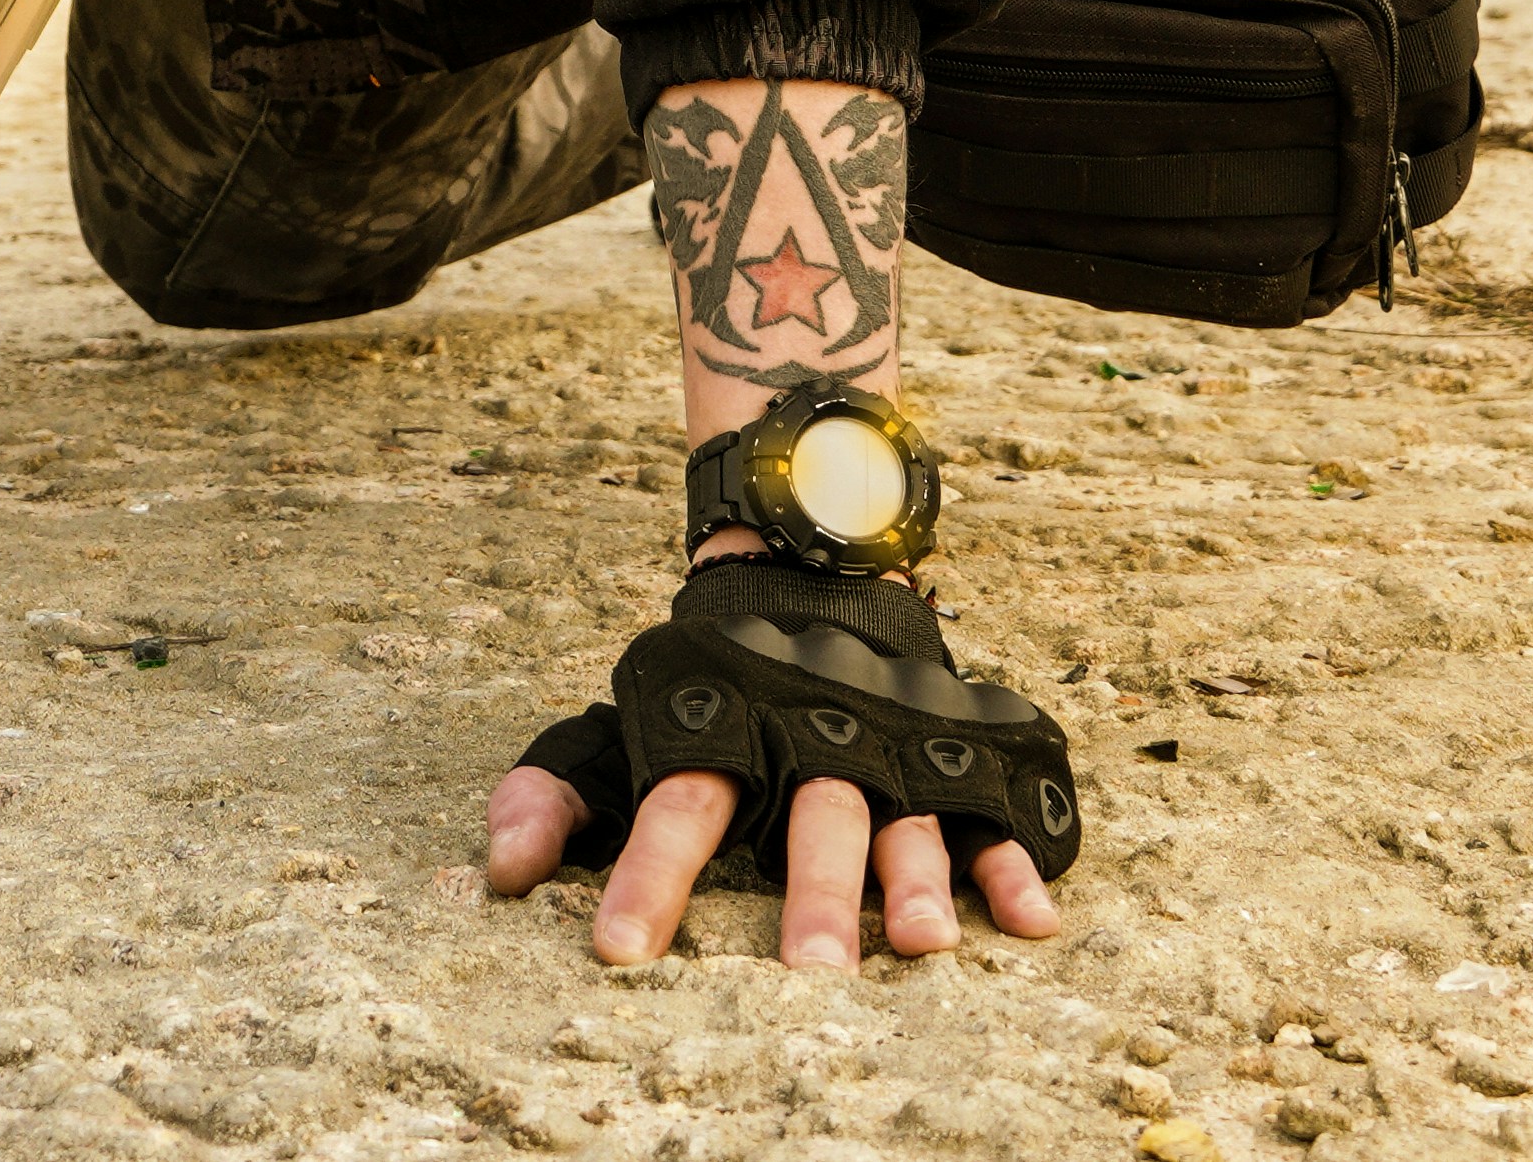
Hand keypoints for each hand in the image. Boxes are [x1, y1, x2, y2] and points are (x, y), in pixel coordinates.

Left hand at [479, 557, 1079, 969]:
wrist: (804, 560)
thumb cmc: (702, 683)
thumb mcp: (616, 724)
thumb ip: (554, 795)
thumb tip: (501, 871)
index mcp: (723, 733)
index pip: (679, 808)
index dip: (650, 878)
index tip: (621, 950)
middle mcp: (810, 739)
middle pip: (813, 820)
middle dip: (813, 896)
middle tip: (812, 973)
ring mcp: (890, 745)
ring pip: (904, 814)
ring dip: (917, 877)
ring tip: (923, 941)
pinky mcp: (951, 752)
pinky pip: (992, 808)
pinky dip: (1012, 861)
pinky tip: (1030, 919)